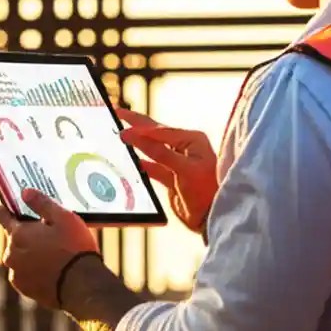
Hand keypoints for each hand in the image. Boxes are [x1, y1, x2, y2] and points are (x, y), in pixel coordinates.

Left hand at [0, 188, 99, 308]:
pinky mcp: (24, 288)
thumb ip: (42, 203)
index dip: (5, 210)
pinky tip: (50, 269)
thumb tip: (25, 192)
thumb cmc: (75, 249)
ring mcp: (16, 272)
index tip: (9, 208)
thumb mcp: (64, 218)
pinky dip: (33, 270)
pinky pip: (24, 274)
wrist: (82, 286)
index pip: (1, 215)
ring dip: (28, 253)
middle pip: (13, 237)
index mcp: (18, 233)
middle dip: (25, 234)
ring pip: (18, 256)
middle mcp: (11, 253)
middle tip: (46, 234)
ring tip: (51, 254)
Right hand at [116, 109, 217, 233]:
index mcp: (192, 140)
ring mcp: (177, 162)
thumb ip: (159, 152)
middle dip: (136, 125)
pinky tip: (131, 159)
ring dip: (137, 144)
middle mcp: (185, 148)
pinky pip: (153, 166)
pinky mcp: (172, 177)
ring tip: (120, 133)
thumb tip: (135, 136)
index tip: (121, 125)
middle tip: (118, 113)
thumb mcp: (184, 168)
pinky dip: (142, 163)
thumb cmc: (206, 190)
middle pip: (155, 134)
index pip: (161, 130)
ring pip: (152, 149)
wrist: (212, 217)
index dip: (140, 127)